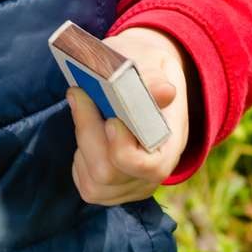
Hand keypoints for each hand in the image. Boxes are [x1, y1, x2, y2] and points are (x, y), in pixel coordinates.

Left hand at [66, 26, 190, 204]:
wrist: (140, 80)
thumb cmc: (145, 67)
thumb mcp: (153, 61)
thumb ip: (153, 77)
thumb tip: (163, 92)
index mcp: (173, 143)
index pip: (150, 167)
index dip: (123, 149)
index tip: (110, 119)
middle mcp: (155, 172)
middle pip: (109, 173)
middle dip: (88, 132)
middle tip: (78, 93)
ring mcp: (133, 185)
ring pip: (93, 181)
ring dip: (81, 141)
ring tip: (83, 106)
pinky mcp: (111, 189)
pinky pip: (85, 182)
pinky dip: (79, 157)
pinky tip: (87, 131)